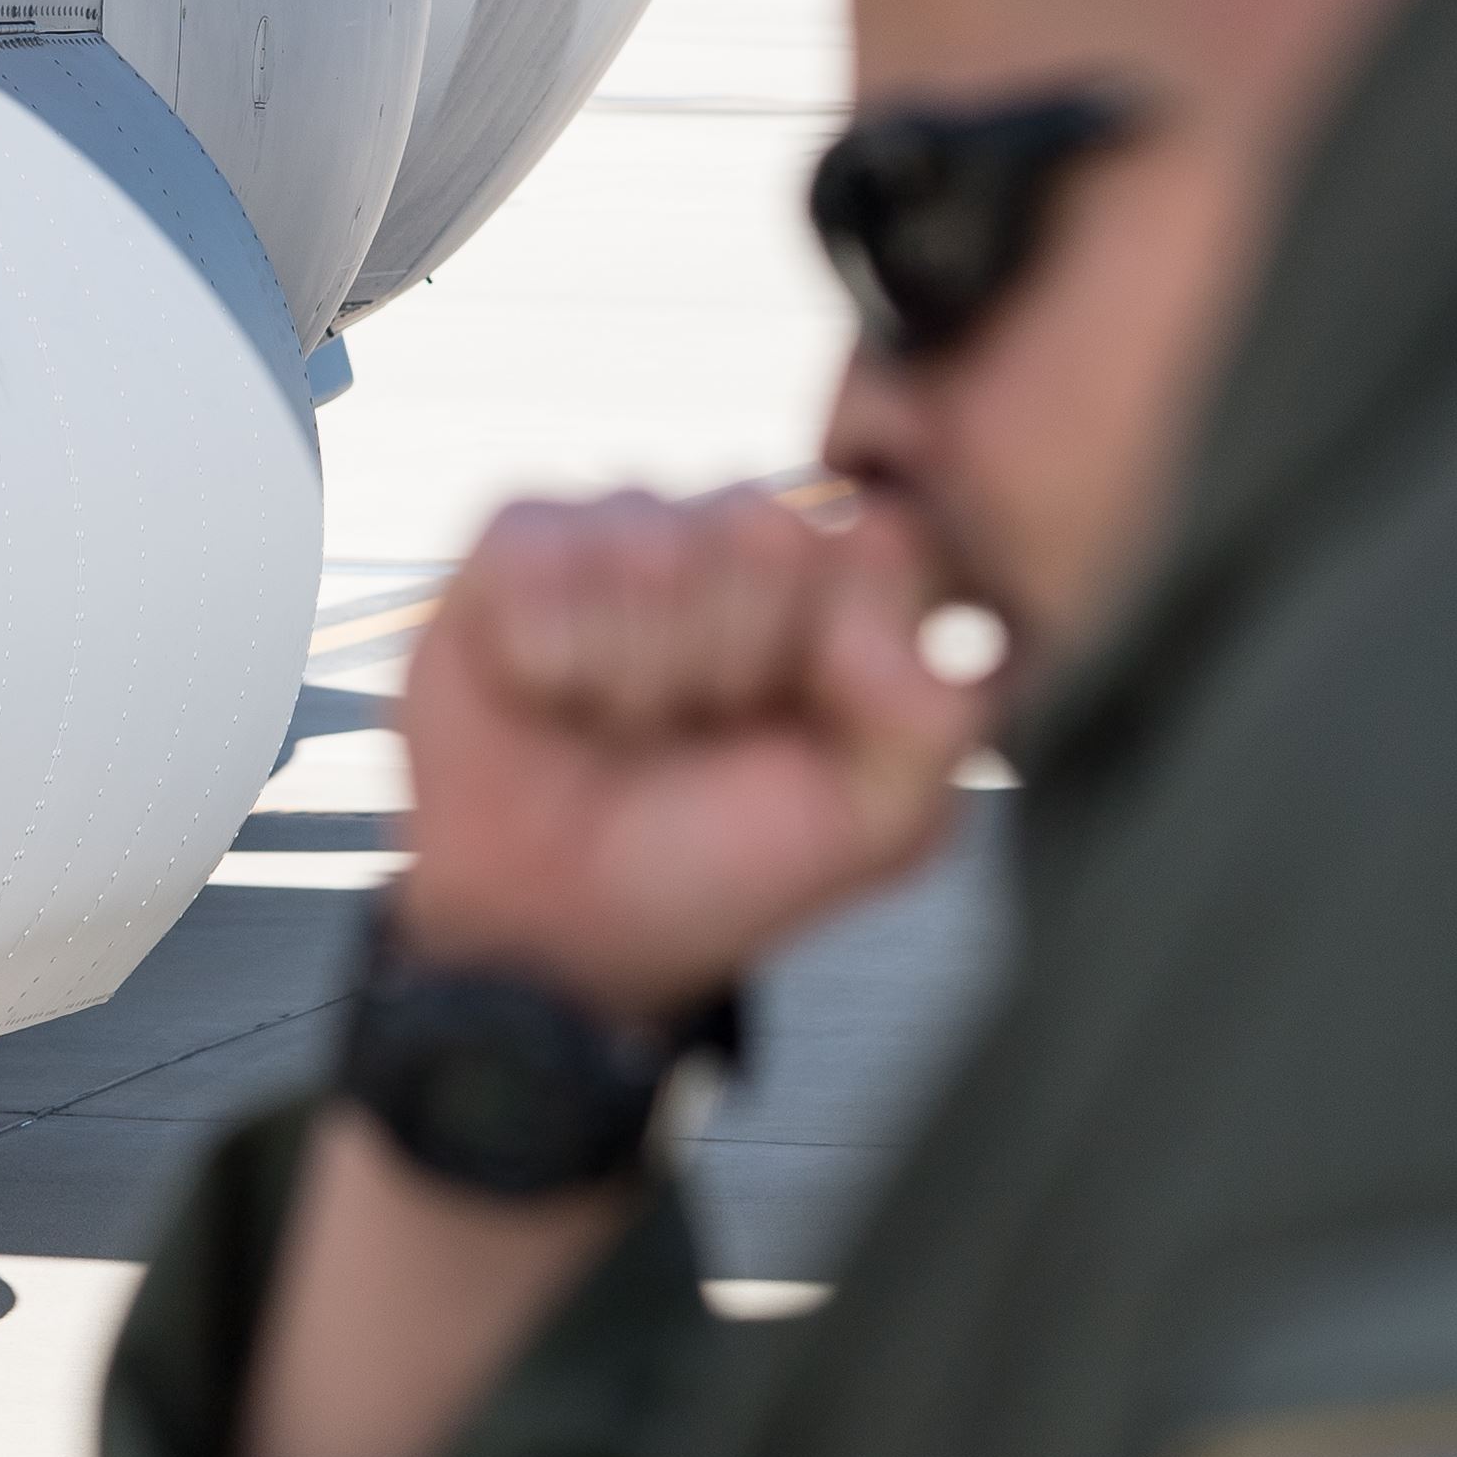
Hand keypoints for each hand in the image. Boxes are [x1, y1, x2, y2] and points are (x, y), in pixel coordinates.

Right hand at [392, 485, 984, 1025]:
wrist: (552, 929)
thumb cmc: (714, 864)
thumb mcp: (872, 825)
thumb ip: (936, 718)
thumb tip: (904, 607)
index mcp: (838, 589)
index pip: (881, 535)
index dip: (840, 641)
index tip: (806, 722)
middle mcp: (737, 536)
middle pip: (768, 530)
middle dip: (732, 660)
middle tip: (700, 730)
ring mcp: (626, 527)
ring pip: (654, 550)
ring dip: (634, 670)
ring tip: (620, 723)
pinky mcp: (519, 540)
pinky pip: (544, 555)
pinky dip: (546, 651)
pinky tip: (548, 692)